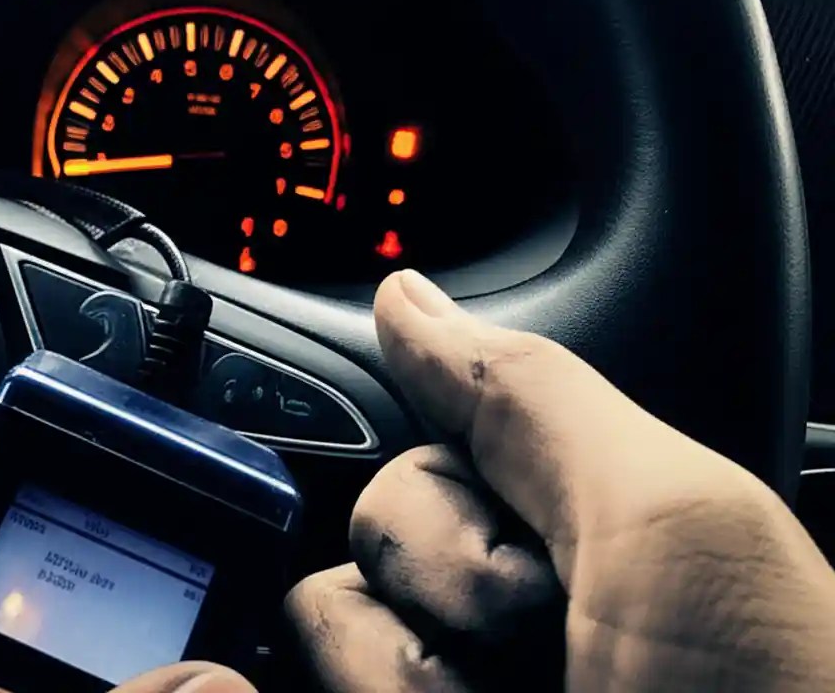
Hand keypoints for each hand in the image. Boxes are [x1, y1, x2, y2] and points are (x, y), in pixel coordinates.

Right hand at [286, 270, 834, 690]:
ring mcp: (445, 690)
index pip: (435, 444)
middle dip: (443, 589)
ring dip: (398, 684)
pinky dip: (353, 686)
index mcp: (585, 534)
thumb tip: (403, 297)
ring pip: (321, 625)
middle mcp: (513, 613)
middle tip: (543, 658)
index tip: (516, 560)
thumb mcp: (665, 529)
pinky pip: (284, 679)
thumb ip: (526, 399)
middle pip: (368, 529)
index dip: (447, 495)